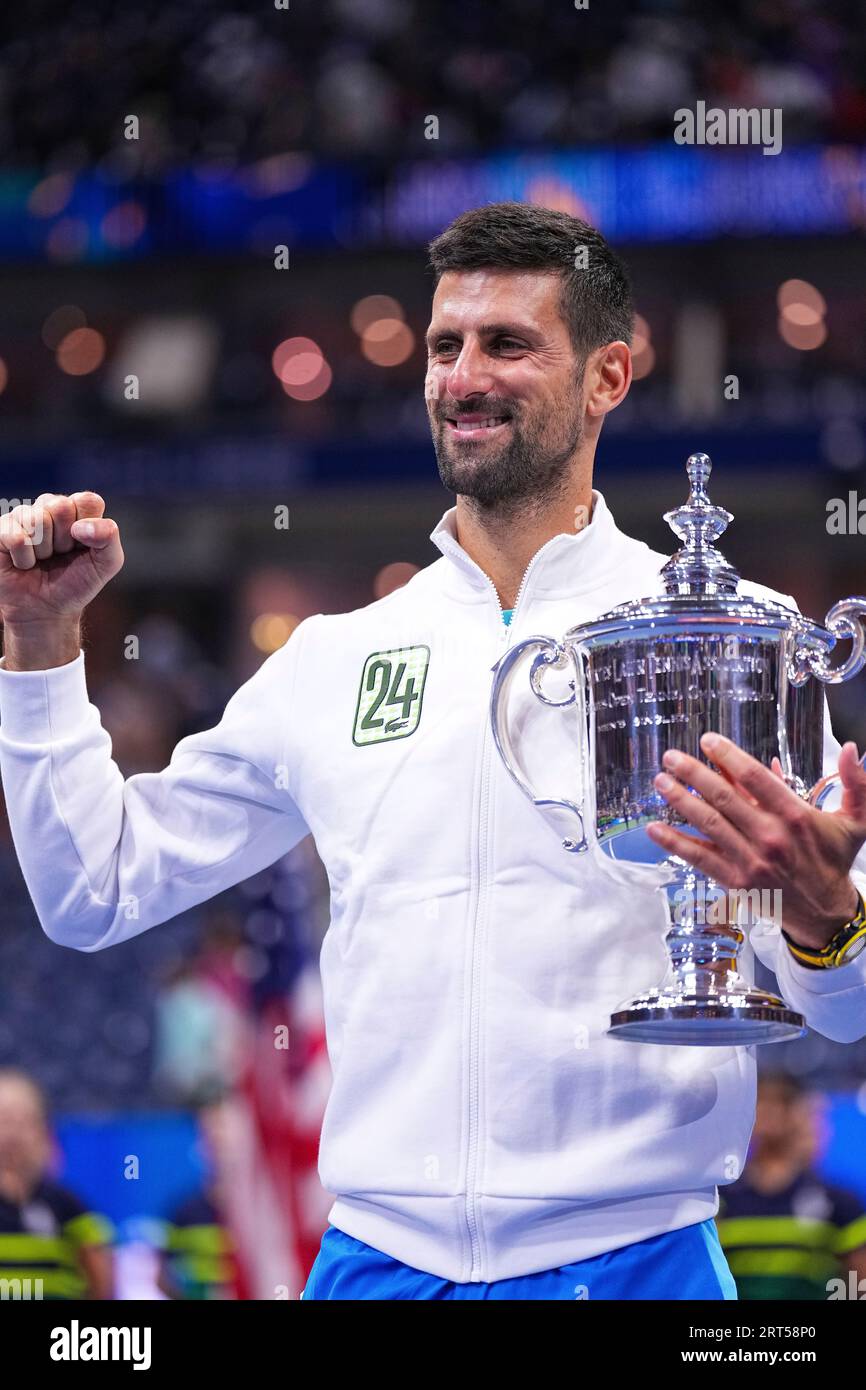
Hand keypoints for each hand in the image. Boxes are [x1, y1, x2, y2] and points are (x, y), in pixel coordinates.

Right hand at [0, 492, 122, 624]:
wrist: (47, 610)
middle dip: (63, 540)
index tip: (82, 547)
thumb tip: (80, 526)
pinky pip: (15, 537)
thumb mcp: (107, 564)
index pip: (87, 501)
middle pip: (60, 507)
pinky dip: (24, 559)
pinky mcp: (1, 529)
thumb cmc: (76, 584)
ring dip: (43, 551)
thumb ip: (109, 537)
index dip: (87, 529)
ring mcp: (23, 516)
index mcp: (78, 510)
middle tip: (59, 555)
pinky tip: (24, 563)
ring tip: (41, 560)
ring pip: (36, 520)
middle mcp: (49, 506)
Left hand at [645, 732, 865, 950]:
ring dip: (680, 800)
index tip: (708, 740)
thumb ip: (856, 783)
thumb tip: (850, 749)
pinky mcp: (735, 880)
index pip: (755, 778)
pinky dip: (675, 842)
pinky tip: (654, 828)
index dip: (729, 756)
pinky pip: (699, 858)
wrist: (826, 912)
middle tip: (671, 757)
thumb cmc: (833, 859)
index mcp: (796, 816)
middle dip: (693, 773)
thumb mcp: (855, 820)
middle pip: (724, 798)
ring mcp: (750, 860)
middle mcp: (770, 836)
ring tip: (660, 781)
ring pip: (708, 824)